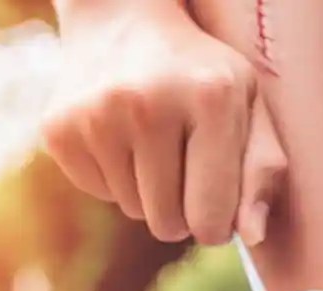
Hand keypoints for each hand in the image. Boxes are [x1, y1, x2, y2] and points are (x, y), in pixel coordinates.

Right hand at [43, 0, 285, 245]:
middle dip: (180, 210)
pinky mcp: (59, 130)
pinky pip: (99, 193)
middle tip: (182, 164)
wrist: (122, 18)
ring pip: (132, 210)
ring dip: (146, 190)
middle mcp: (149, 105)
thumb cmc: (199, 73)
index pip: (211, 218)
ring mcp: (97, 117)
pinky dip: (114, 176)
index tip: (215, 205)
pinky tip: (120, 134)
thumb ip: (263, 170)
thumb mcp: (247, 105)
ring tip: (151, 140)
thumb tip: (252, 236)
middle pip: (167, 223)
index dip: (216, 224)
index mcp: (210, 98)